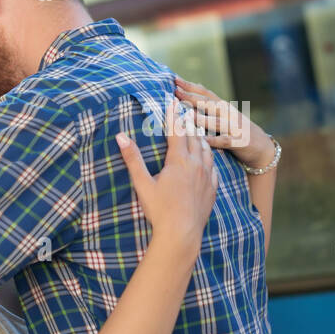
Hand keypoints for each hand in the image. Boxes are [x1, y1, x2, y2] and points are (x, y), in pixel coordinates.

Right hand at [116, 96, 216, 248]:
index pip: (177, 130)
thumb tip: (121, 137)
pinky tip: (208, 157)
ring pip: (206, 149)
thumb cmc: (159, 210)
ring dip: (200, 137)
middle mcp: (196, 164)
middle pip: (194, 136)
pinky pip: (214, 166)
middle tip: (186, 109)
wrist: (182, 233)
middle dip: (188, 121)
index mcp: (179, 160)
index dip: (174, 114)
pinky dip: (210, 156)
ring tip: (197, 129)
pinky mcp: (212, 188)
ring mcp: (207, 176)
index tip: (172, 100)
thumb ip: (132, 158)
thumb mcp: (142, 183)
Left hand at [174, 76, 274, 169]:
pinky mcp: (238, 142)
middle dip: (191, 97)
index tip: (175, 79)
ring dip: (201, 119)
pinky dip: (213, 140)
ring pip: (215, 122)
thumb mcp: (226, 114)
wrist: (262, 146)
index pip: (205, 93)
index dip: (190, 86)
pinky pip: (224, 140)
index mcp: (223, 106)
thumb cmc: (237, 130)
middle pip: (208, 104)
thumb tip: (193, 88)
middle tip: (176, 92)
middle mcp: (228, 114)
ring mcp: (234, 127)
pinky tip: (203, 140)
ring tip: (186, 115)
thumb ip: (210, 104)